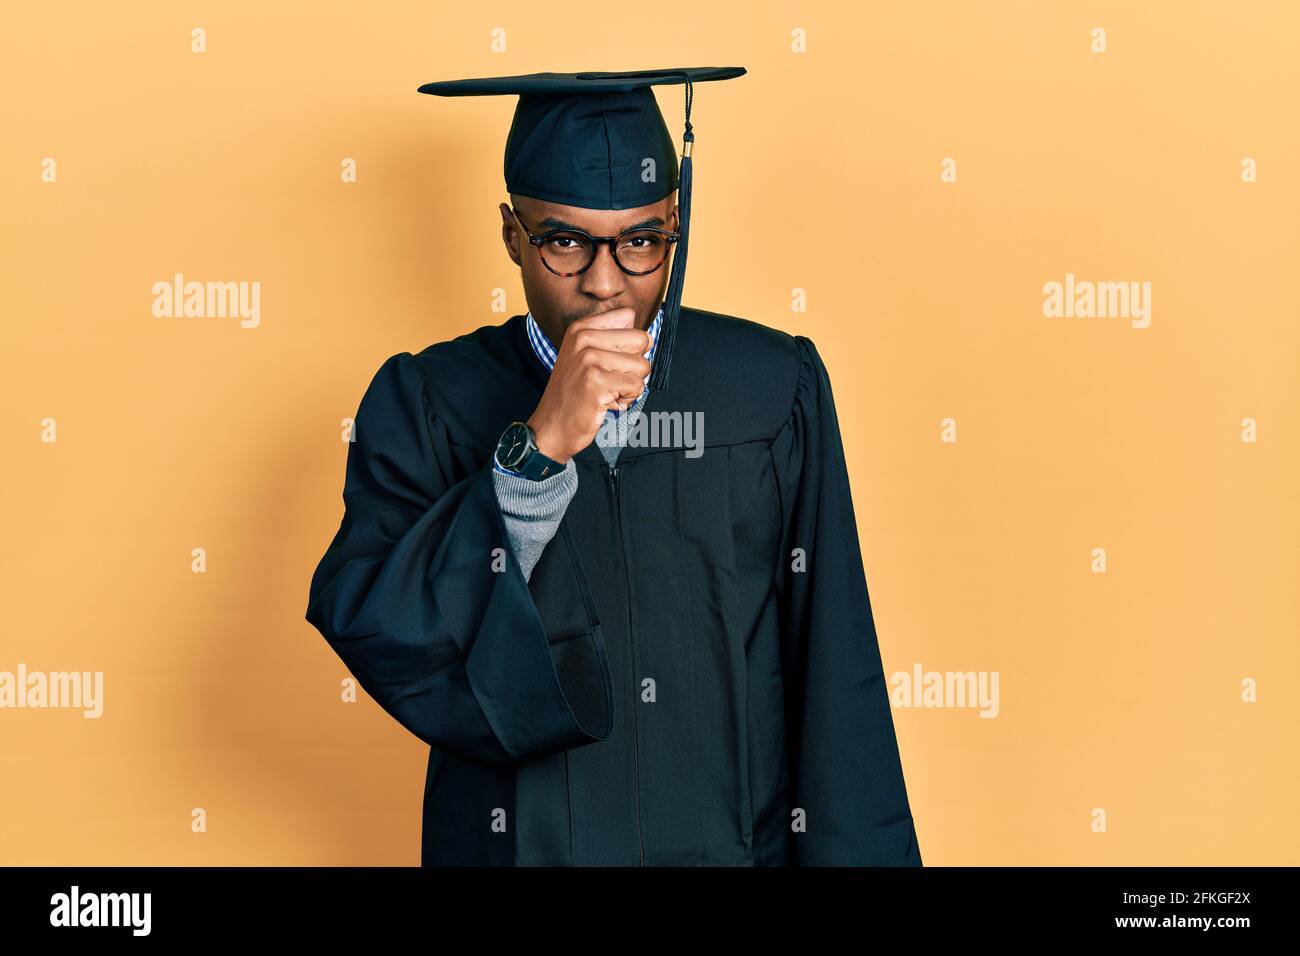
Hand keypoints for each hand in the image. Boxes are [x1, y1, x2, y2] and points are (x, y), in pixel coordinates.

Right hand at [526, 307, 650, 462]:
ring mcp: (589, 361)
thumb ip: (612, 339)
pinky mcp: (597, 384)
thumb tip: (647, 335)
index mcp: (581, 328)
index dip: (629, 342)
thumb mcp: (585, 356)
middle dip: (635, 365)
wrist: (552, 427)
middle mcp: (583, 339)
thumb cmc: (576, 394)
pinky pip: (637, 387)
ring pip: (643, 366)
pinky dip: (627, 399)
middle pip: (642, 339)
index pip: (628, 316)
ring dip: (631, 385)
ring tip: (608, 392)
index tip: (610, 359)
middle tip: (611, 379)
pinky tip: (607, 403)